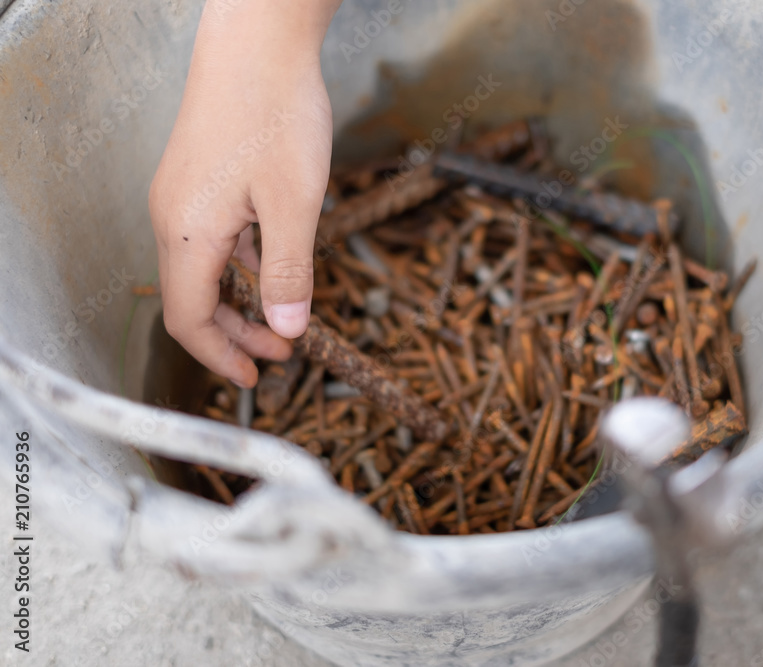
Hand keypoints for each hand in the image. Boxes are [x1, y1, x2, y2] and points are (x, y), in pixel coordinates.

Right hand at [149, 0, 341, 387]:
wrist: (257, 43)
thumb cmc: (275, 114)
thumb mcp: (294, 203)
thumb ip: (288, 271)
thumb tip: (287, 328)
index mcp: (188, 232)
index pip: (188, 319)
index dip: (220, 355)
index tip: (255, 377)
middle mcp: (173, 218)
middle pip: (192, 299)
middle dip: (235, 334)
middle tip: (281, 354)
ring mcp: (181, 196)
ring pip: (203, 271)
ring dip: (241, 301)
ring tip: (283, 319)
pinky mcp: (198, 179)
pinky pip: (211, 241)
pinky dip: (239, 267)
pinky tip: (272, 268)